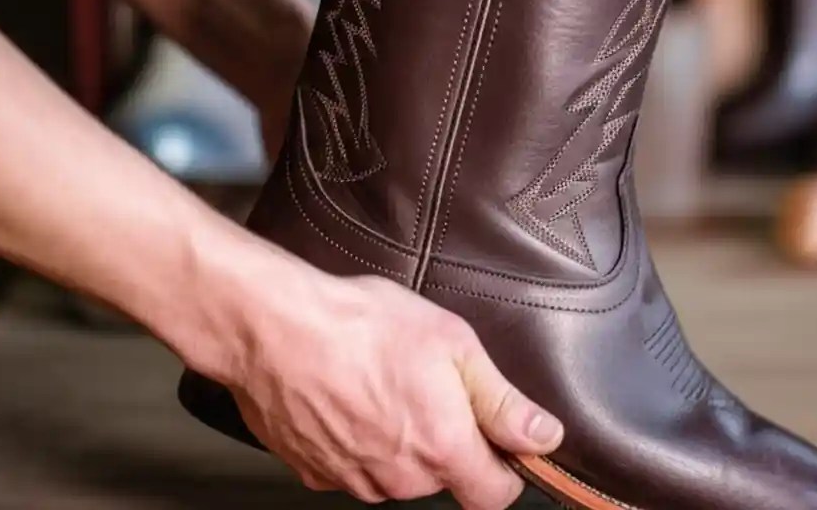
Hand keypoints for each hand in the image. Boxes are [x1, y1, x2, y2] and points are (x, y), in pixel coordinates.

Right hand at [209, 254, 563, 507]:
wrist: (272, 327)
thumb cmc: (359, 325)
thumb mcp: (452, 344)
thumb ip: (502, 401)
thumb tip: (543, 436)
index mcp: (441, 449)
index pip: (494, 496)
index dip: (504, 469)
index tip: (496, 439)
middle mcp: (397, 478)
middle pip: (442, 479)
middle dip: (444, 441)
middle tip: (425, 384)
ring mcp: (351, 479)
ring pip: (395, 474)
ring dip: (397, 442)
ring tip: (379, 384)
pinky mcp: (313, 471)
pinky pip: (351, 467)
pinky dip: (355, 441)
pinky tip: (345, 397)